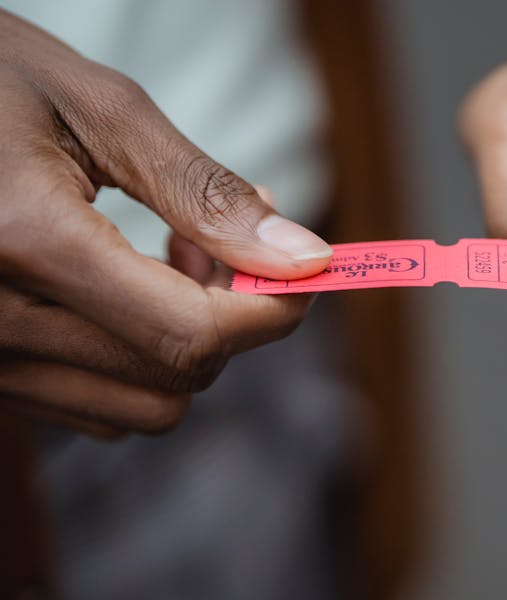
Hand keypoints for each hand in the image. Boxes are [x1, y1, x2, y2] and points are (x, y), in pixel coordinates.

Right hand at [0, 10, 331, 435]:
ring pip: (141, 408)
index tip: (305, 270)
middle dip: (231, 318)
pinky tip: (125, 288)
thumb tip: (304, 259)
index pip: (190, 333)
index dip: (271, 311)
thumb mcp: (105, 111)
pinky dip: (137, 358)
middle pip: (175, 378)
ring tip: (172, 257)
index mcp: (25, 241)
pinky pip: (96, 406)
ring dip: (186, 344)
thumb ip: (206, 193)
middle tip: (223, 239)